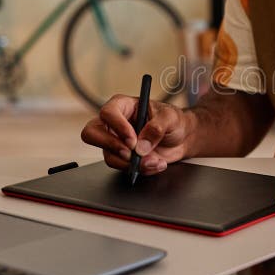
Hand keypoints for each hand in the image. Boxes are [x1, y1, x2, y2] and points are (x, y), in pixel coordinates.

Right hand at [81, 95, 195, 175]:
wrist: (182, 138)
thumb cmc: (173, 121)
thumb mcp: (170, 118)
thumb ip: (157, 127)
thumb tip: (141, 146)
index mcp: (123, 105)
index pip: (108, 113)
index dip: (117, 127)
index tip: (133, 140)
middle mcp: (114, 123)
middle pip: (92, 133)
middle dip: (111, 146)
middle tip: (131, 154)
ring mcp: (115, 141)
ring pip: (108, 155)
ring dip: (131, 163)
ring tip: (155, 161)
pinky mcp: (122, 157)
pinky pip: (121, 167)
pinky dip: (139, 169)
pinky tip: (155, 164)